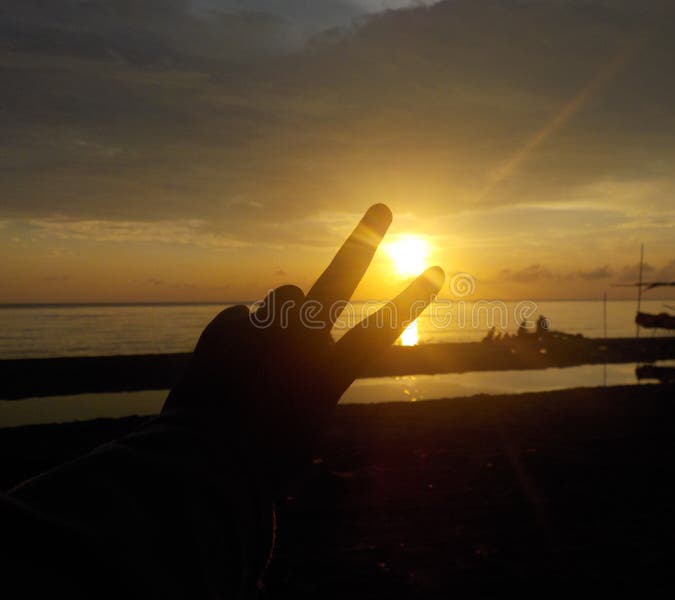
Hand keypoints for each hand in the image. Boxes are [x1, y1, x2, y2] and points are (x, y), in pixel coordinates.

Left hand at [163, 204, 443, 484]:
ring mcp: (262, 329)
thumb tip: (297, 367)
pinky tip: (223, 368)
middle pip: (338, 278)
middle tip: (381, 209)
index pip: (381, 331)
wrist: (200, 466)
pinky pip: (242, 320)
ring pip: (282, 296)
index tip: (437, 269)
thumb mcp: (300, 435)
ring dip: (280, 315)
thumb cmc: (260, 466)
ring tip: (259, 355)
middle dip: (365, 240)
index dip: (411, 299)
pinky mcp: (226, 324)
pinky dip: (238, 338)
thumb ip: (307, 391)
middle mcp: (300, 341)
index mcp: (328, 375)